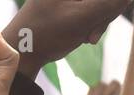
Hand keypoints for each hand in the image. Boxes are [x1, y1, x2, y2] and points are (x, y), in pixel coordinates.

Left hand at [3, 0, 132, 75]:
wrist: (22, 51)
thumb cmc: (46, 33)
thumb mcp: (83, 16)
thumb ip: (110, 3)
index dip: (110, 6)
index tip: (107, 17)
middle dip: (104, 13)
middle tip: (92, 35)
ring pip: (101, 2)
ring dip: (100, 21)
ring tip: (87, 38)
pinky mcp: (71, 3)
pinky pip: (94, 8)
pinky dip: (93, 23)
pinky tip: (84, 35)